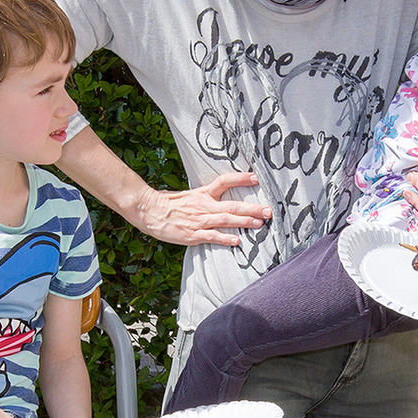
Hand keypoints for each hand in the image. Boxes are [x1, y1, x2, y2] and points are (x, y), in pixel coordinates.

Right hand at [132, 172, 269, 247]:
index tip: (256, 177)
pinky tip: (237, 240)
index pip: (225, 181)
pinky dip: (225, 238)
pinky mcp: (193, 234)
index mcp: (203, 194)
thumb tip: (221, 200)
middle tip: (268, 210)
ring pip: (226, 219)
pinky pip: (212, 236)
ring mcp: (199, 220)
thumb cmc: (168, 205)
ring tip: (260, 223)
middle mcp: (204, 205)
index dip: (241, 178)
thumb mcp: (189, 196)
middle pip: (232, 204)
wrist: (148, 210)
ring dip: (244, 221)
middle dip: (252, 208)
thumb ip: (205, 198)